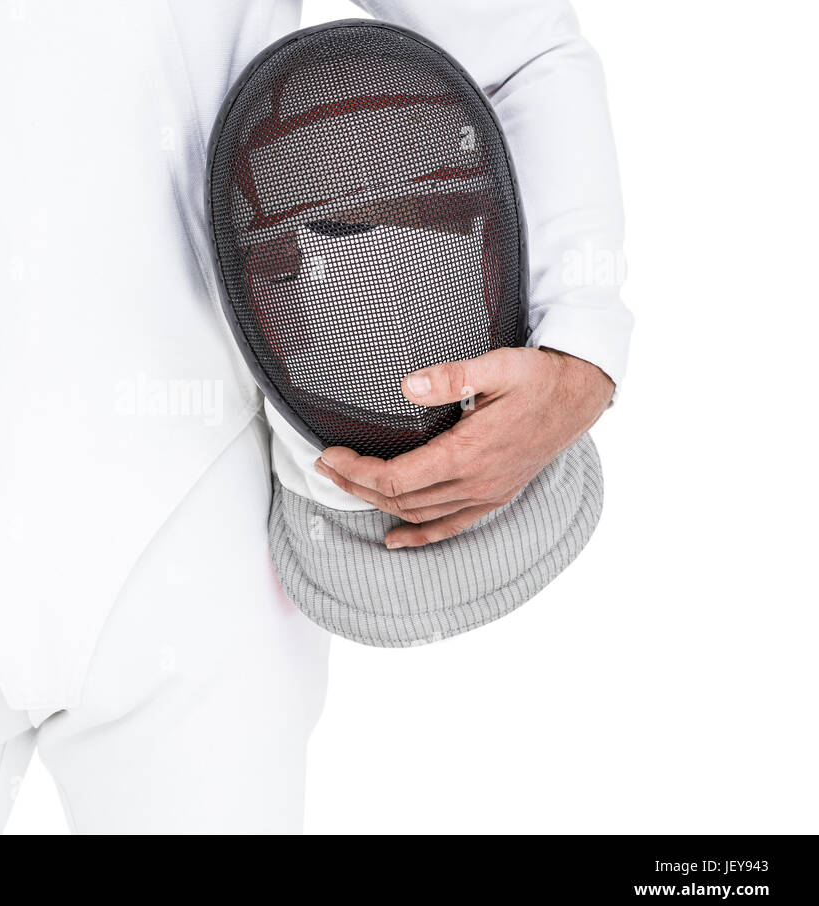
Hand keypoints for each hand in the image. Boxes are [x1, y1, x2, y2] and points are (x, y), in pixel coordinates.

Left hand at [314, 347, 613, 547]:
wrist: (579, 397)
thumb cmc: (538, 379)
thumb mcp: (498, 366)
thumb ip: (451, 376)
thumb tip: (408, 385)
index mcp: (468, 453)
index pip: (396, 477)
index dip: (356, 471)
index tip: (331, 455)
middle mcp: (475, 482)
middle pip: (400, 499)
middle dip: (356, 486)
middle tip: (326, 468)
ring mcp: (485, 494)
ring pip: (419, 514)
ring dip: (378, 505)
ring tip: (347, 487)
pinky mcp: (493, 496)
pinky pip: (451, 526)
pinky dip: (420, 536)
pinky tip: (396, 540)